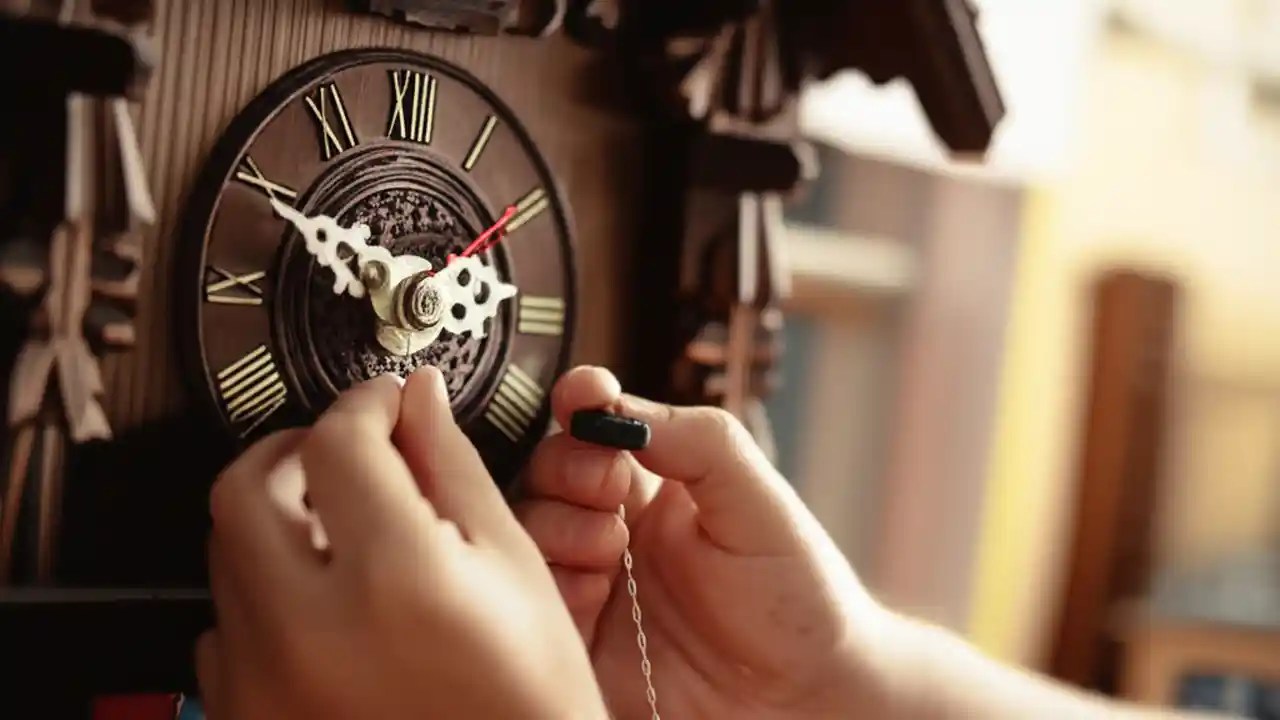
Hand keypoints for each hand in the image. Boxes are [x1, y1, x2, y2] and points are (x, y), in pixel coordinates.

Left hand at [196, 368, 608, 719]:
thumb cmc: (529, 702)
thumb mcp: (512, 566)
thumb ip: (451, 468)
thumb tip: (417, 398)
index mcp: (396, 581)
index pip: (338, 442)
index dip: (365, 404)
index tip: (384, 404)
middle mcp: (310, 634)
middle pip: (244, 489)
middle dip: (297, 452)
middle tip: (346, 454)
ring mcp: (264, 688)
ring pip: (226, 556)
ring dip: (279, 524)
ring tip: (346, 541)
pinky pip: (224, 631)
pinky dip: (267, 602)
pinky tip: (327, 611)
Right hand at [516, 366, 897, 719]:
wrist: (808, 697)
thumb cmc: (799, 598)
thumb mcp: (758, 499)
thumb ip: (695, 440)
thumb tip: (616, 404)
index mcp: (657, 487)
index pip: (598, 430)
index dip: (582, 405)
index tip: (582, 397)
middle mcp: (616, 530)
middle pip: (548, 474)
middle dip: (567, 469)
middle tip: (610, 493)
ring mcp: (594, 586)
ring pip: (530, 533)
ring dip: (556, 526)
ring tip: (609, 549)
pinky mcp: (579, 644)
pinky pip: (534, 604)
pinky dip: (549, 587)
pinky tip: (591, 593)